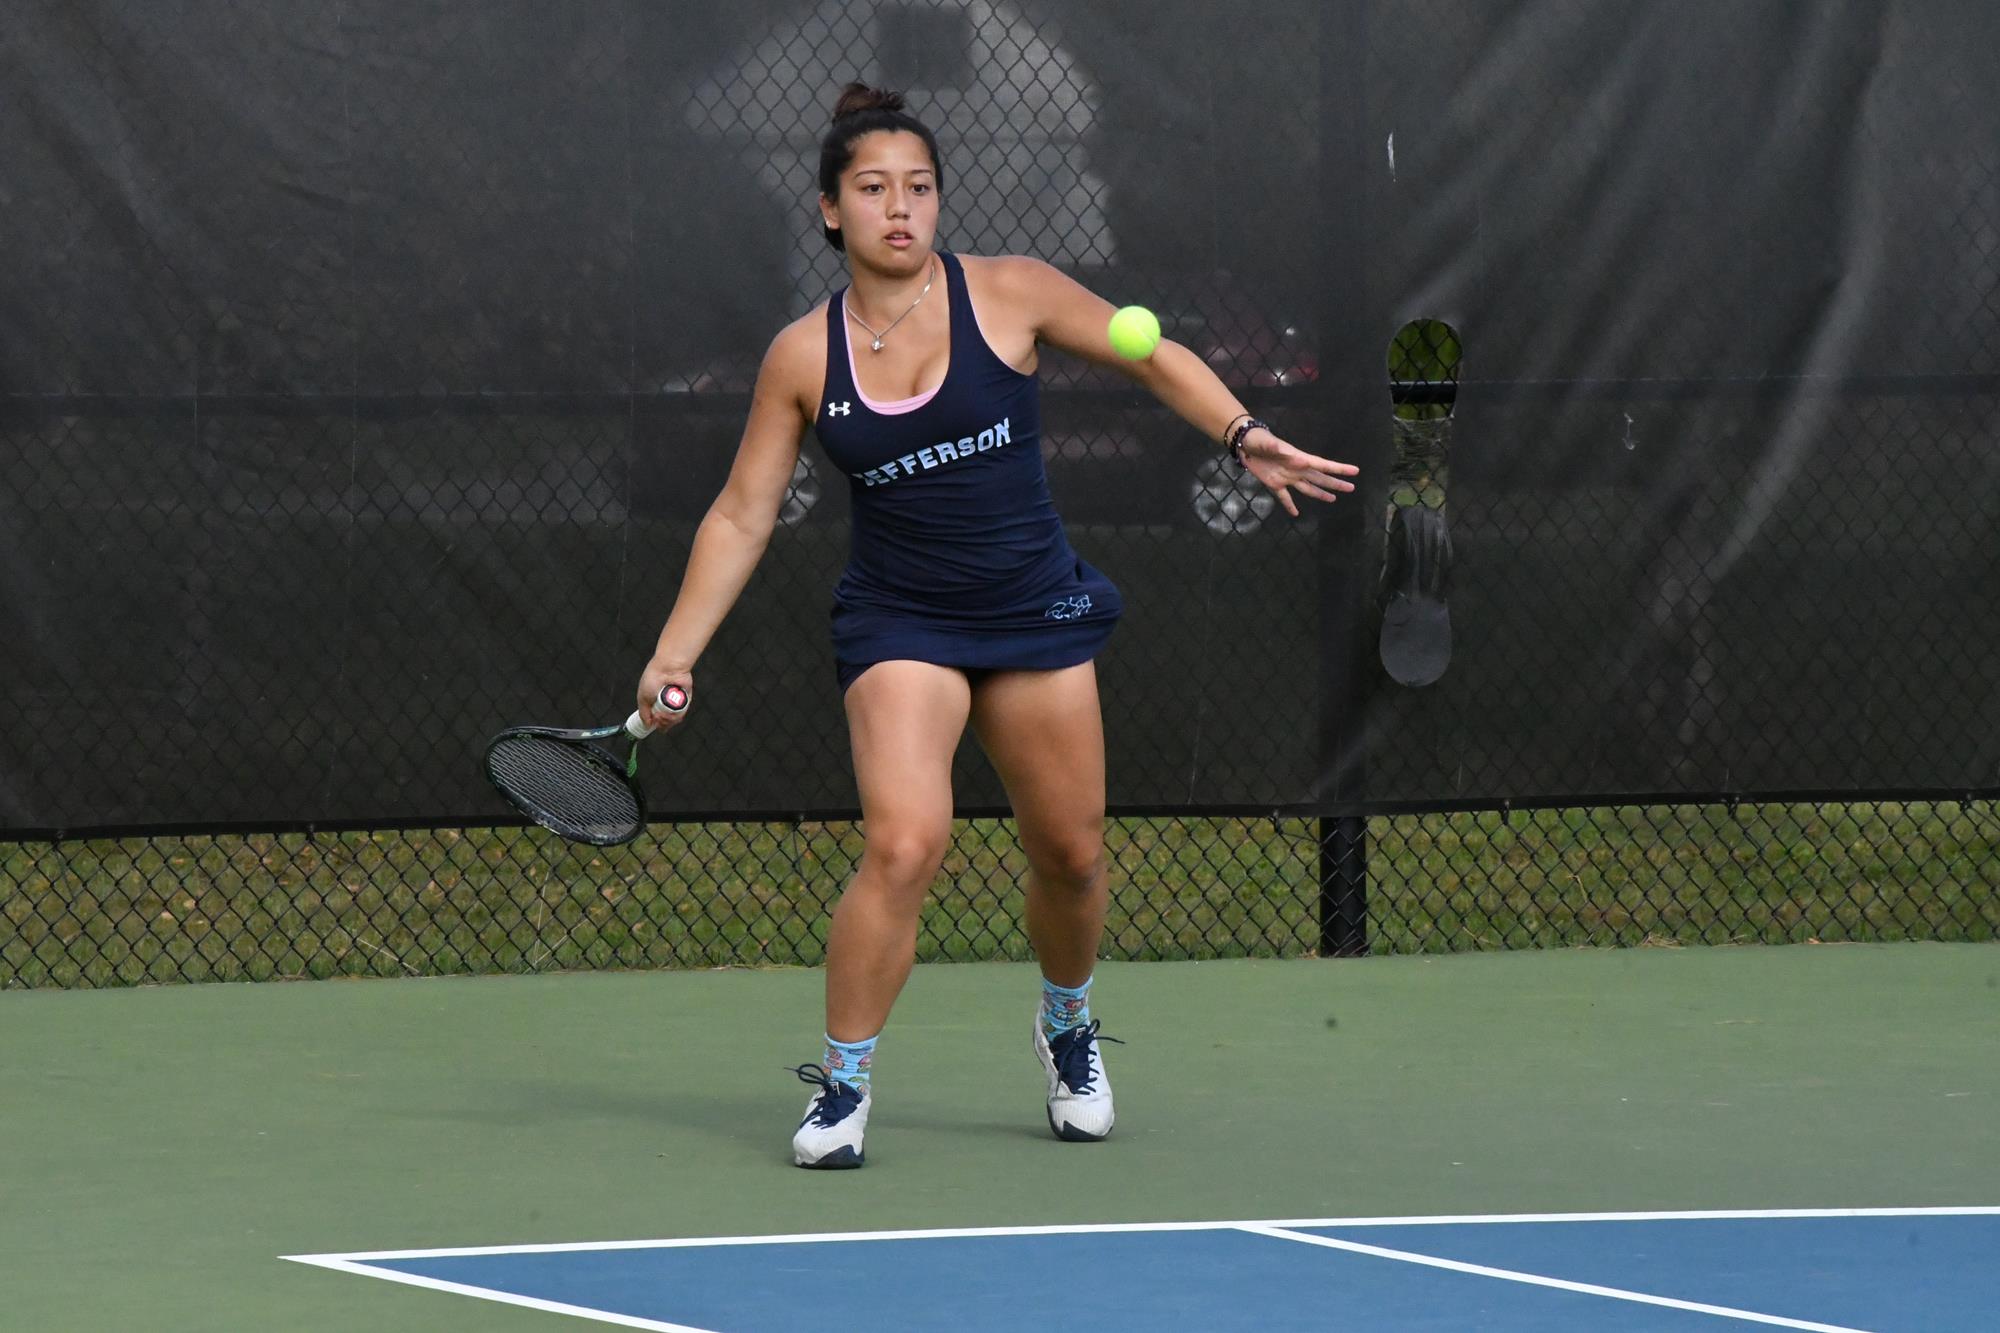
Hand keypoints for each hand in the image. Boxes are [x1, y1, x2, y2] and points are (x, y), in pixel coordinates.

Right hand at [637, 660, 692, 731]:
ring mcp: (676, 703)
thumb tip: (647, 725)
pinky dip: (675, 715)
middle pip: (666, 723)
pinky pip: (682, 713)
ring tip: (661, 714)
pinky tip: (669, 712)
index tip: (652, 725)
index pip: (656, 719)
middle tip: (657, 718)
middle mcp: (666, 704)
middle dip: (661, 724)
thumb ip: (644, 713)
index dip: (655, 724)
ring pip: (674, 720)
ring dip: (667, 720)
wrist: (668, 669)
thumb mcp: (642, 698)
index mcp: (654, 702)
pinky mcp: (685, 700)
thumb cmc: (653, 678)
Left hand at [1238, 428, 1358, 517]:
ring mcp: (1286, 477)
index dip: (1338, 469)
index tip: (1354, 471)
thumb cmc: (1259, 440)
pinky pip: (1285, 497)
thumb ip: (1281, 451)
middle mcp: (1297, 469)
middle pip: (1319, 478)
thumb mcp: (1269, 444)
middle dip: (1335, 483)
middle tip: (1351, 488)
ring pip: (1307, 488)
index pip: (1322, 465)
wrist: (1244, 443)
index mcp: (1299, 459)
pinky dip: (1290, 505)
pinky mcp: (1274, 484)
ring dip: (1320, 494)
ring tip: (1333, 499)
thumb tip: (1300, 460)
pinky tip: (1296, 514)